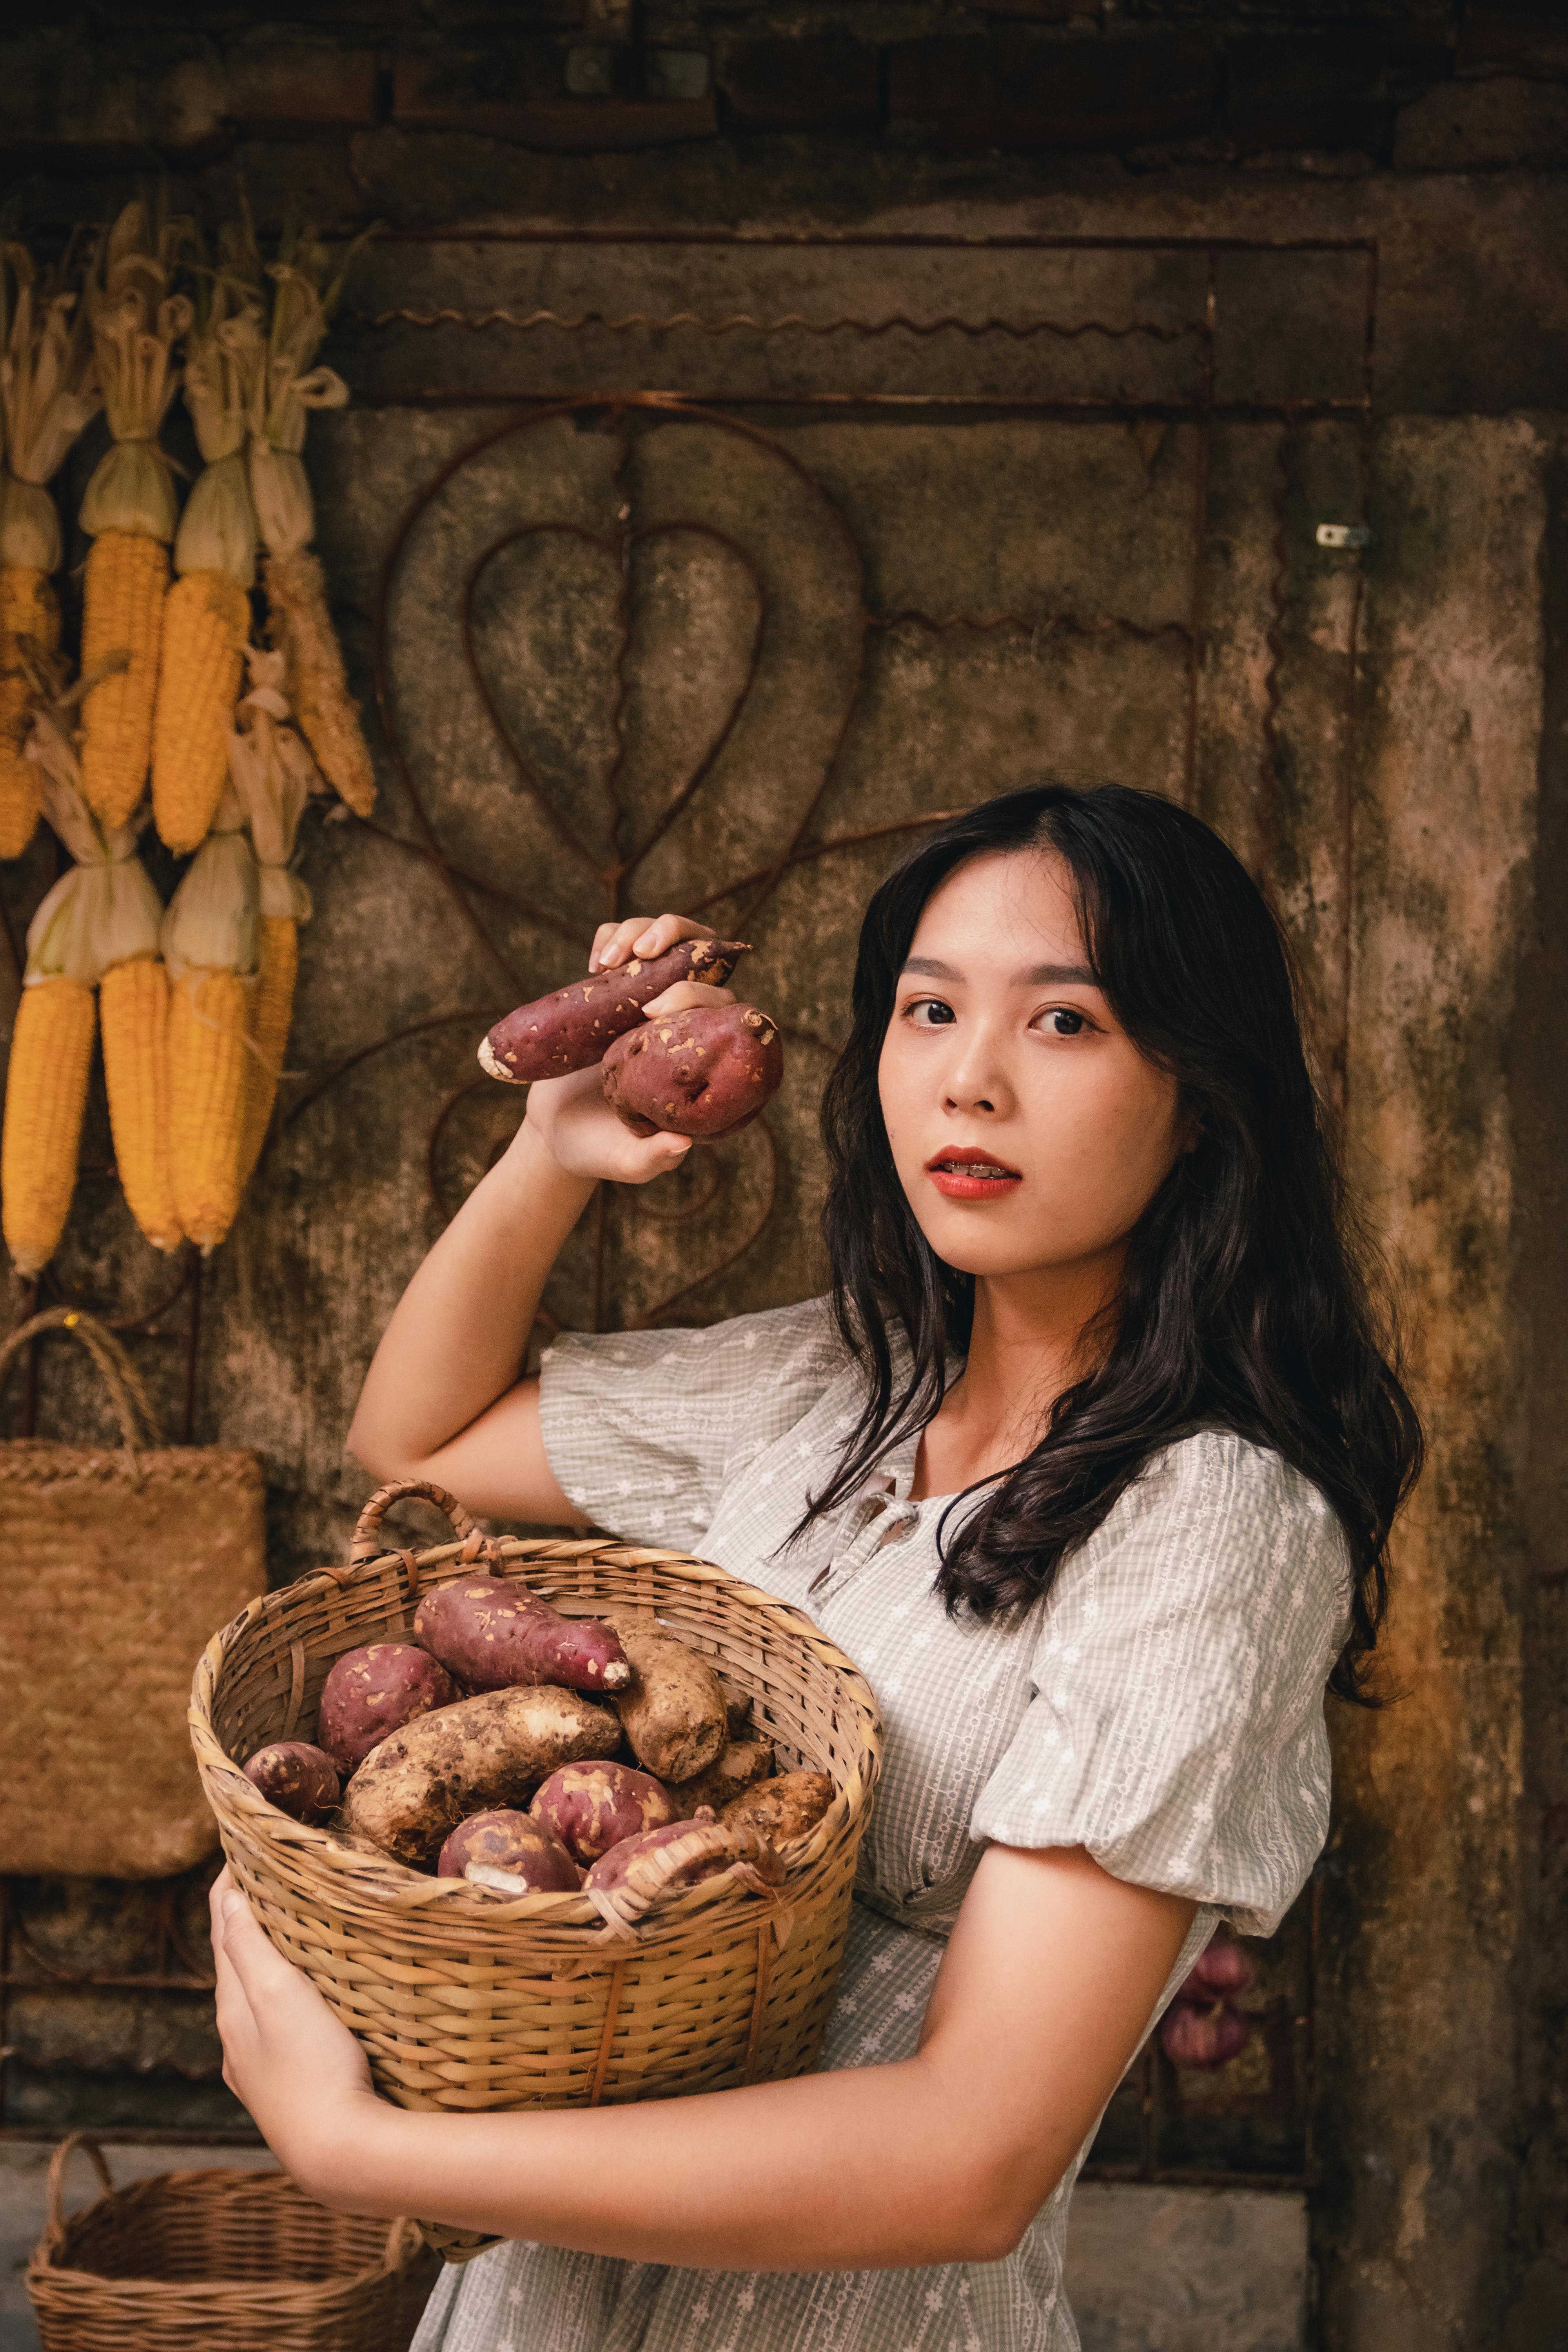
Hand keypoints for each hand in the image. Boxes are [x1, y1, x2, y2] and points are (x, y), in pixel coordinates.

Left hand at [209, 1867, 380, 2202]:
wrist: (338, 2155)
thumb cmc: (313, 2068)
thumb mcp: (278, 1995)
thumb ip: (248, 1947)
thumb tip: (225, 1897)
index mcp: (233, 2008)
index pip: (223, 1930)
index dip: (229, 1887)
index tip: (245, 1847)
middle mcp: (237, 2038)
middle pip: (235, 1963)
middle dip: (245, 1919)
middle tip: (269, 1876)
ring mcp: (259, 2068)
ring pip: (253, 1998)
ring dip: (263, 1960)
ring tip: (286, 1929)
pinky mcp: (284, 2089)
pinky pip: (273, 2027)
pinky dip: (280, 1997)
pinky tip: (298, 2003)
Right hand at [521, 913, 735, 1187]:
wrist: (551, 1134)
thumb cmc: (598, 1150)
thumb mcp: (628, 1162)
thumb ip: (655, 1158)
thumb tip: (683, 1144)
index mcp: (699, 1059)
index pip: (724, 1009)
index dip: (699, 996)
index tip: (654, 1012)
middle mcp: (680, 1023)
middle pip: (701, 958)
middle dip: (676, 938)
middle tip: (640, 956)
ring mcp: (646, 1000)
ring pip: (663, 939)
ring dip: (641, 930)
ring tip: (608, 960)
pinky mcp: (612, 991)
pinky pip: (622, 941)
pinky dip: (612, 937)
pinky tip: (596, 962)